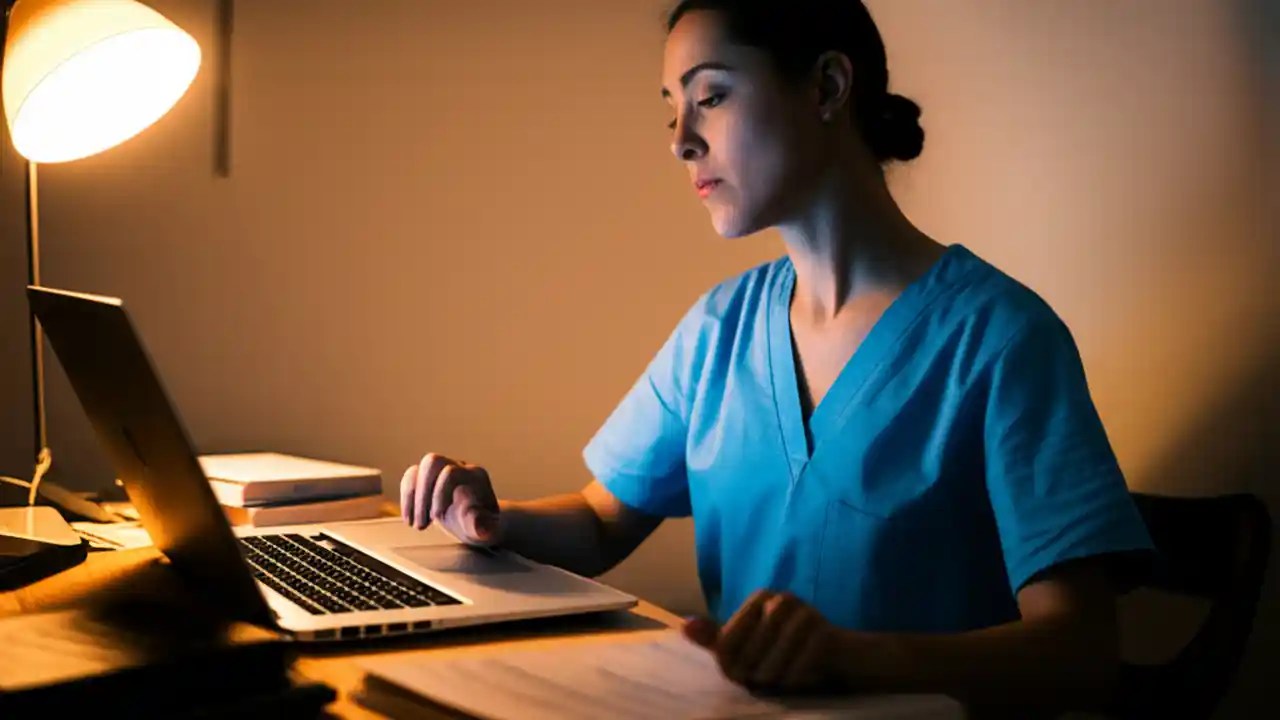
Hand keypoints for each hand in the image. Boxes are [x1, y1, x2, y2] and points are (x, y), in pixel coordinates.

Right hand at [400, 452, 500, 545]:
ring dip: (410, 498)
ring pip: (417, 470)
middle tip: (421, 524)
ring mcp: (443, 470)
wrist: (481, 521)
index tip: (435, 517)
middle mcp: (459, 467)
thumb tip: (479, 526)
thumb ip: (483, 526)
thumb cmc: (485, 525)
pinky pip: (411, 478)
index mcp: (475, 475)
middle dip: (421, 493)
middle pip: (431, 462)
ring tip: (414, 524)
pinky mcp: (430, 478)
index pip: (450, 472)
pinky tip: (409, 518)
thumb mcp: (487, 528)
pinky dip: (406, 498)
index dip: (438, 493)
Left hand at [683, 590, 838, 693]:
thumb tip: (684, 625)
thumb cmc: (791, 653)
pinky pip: (795, 671)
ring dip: (775, 681)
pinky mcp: (824, 635)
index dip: (733, 668)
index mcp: (760, 598)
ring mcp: (805, 614)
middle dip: (755, 676)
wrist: (846, 658)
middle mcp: (781, 599)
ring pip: (769, 666)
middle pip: (746, 657)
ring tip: (785, 678)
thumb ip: (718, 638)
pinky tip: (804, 678)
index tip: (747, 674)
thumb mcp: (751, 646)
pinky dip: (795, 682)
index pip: (724, 646)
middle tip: (770, 678)